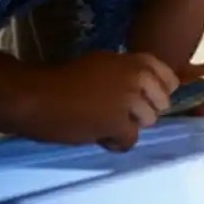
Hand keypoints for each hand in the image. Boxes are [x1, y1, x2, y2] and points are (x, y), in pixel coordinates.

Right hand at [26, 54, 203, 150]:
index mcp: (134, 61)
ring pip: (148, 122)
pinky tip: (100, 136)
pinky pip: (130, 140)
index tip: (145, 99)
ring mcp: (130, 99)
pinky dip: (116, 142)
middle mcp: (138, 77)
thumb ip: (126, 74)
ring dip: (128, 127)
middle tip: (118, 113)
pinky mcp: (118, 122)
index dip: (159, 92)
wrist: (35, 95)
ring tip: (103, 123)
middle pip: (162, 103)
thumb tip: (145, 90)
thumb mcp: (101, 65)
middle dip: (143, 111)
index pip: (169, 78)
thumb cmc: (62, 79)